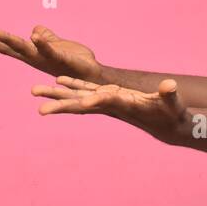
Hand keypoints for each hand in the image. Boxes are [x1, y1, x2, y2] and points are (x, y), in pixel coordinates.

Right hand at [0, 25, 105, 84]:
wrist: (92, 75)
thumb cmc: (74, 61)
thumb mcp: (57, 45)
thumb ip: (46, 38)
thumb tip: (35, 30)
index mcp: (33, 54)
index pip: (8, 46)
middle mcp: (36, 58)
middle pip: (10, 47)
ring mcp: (47, 59)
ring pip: (25, 49)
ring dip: (9, 40)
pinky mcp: (62, 59)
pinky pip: (50, 50)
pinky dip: (42, 43)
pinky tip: (34, 35)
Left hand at [30, 76, 190, 144]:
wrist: (166, 124)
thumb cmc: (171, 113)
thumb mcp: (172, 104)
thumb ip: (169, 95)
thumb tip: (170, 86)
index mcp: (124, 105)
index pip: (106, 102)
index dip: (93, 101)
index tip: (78, 104)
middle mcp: (109, 104)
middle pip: (81, 105)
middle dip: (62, 106)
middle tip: (40, 110)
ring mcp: (106, 100)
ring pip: (77, 97)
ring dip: (57, 94)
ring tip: (35, 90)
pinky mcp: (107, 95)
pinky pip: (85, 90)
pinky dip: (72, 85)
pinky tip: (58, 80)